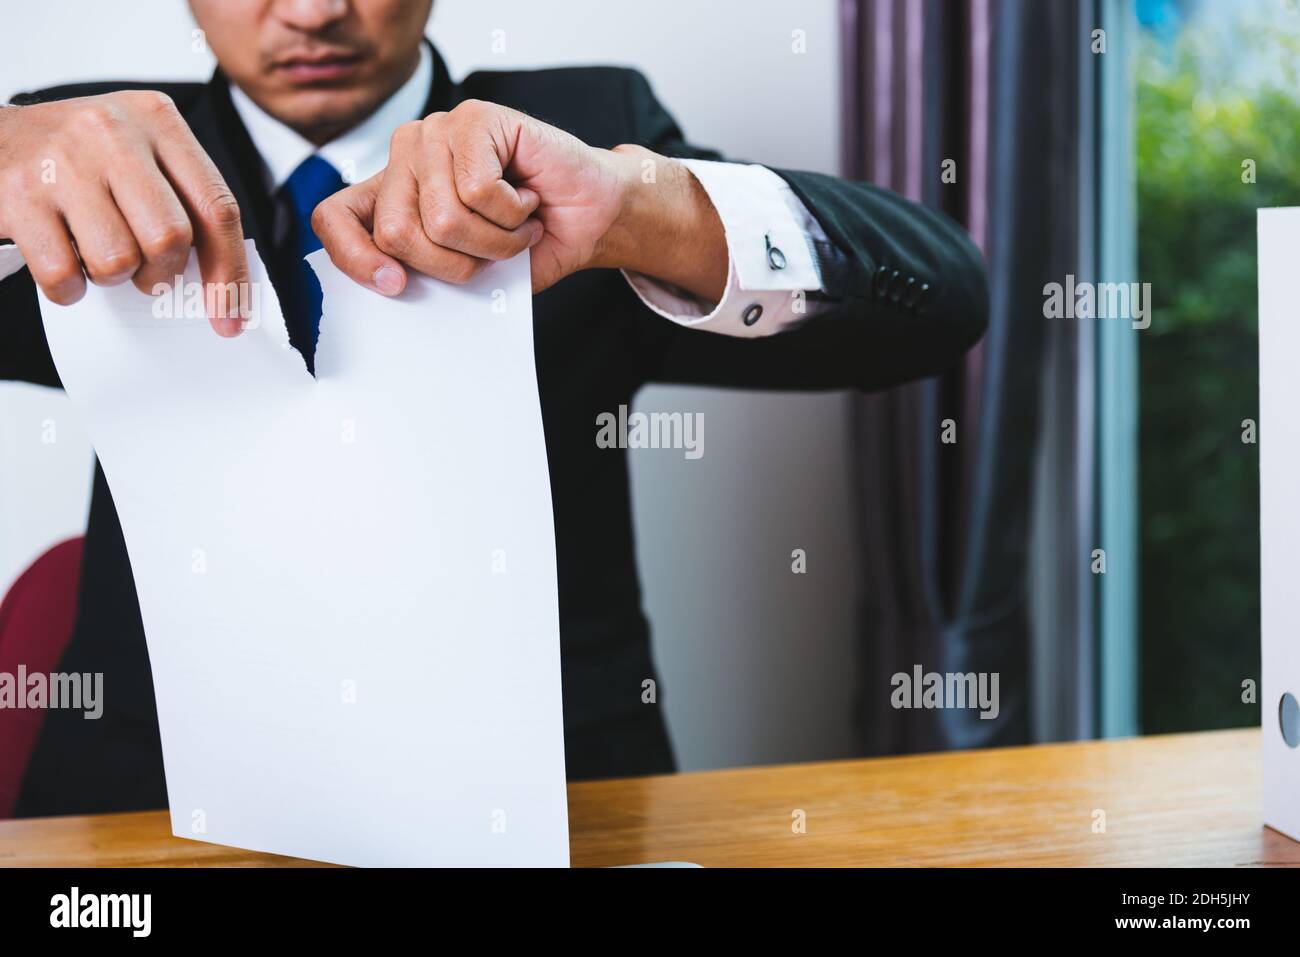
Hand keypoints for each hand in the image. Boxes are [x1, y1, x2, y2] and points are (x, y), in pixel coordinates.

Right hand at [0, 91, 249, 334]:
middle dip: (162, 273)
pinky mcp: (19, 195)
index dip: (230, 271)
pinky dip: (69, 288)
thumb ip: (185, 202)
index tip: (232, 317)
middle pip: (170, 238)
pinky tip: (63, 261)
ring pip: (118, 261)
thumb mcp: (141, 155)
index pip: (217, 208)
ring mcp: (62, 162)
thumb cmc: (83, 160)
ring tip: (94, 251)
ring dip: (111, 276)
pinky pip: (64, 276)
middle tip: (145, 271)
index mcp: (157, 119)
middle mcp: (112, 132)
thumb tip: (224, 287)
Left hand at [312, 99, 726, 298]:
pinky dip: (512, 213)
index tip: (396, 285)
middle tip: (491, 255)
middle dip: (456, 263)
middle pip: (397, 230)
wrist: (592, 218)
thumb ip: (425, 273)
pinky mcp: (474, 118)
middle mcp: (405, 156)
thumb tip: (392, 285)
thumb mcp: (470, 272)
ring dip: (495, 241)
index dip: (353, 256)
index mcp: (392, 193)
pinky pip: (478, 190)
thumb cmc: (532, 242)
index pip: (333, 216)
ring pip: (443, 217)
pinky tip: (526, 197)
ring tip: (516, 225)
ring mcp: (437, 131)